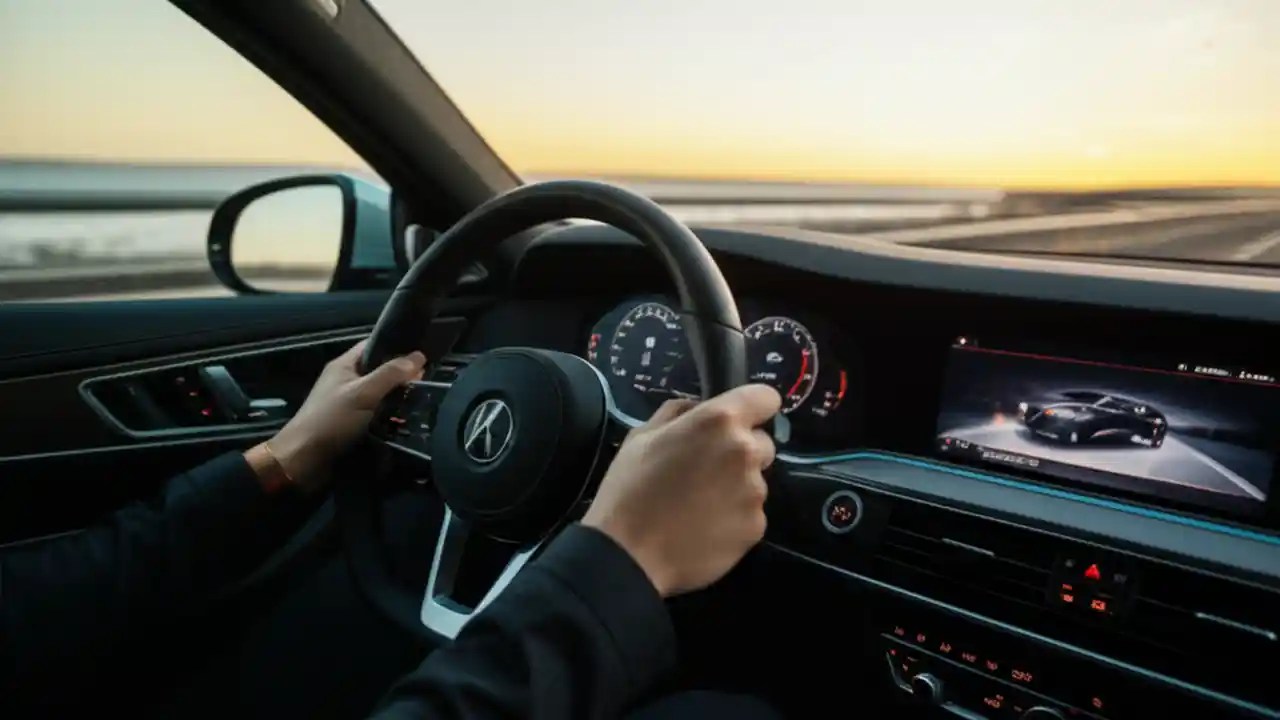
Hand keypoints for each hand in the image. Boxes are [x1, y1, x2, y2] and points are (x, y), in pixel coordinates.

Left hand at [249, 340, 425, 491]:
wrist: (304, 460)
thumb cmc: (332, 420)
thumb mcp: (363, 393)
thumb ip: (390, 374)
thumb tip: (419, 356)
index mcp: (344, 365)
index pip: (373, 345)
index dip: (396, 346)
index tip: (422, 354)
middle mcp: (347, 381)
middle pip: (379, 371)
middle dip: (402, 376)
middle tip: (429, 382)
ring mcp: (349, 404)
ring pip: (381, 395)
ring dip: (399, 399)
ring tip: (425, 401)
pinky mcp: (353, 425)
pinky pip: (378, 415)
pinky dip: (391, 417)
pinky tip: (409, 421)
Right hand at [583, 384, 780, 596]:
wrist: (628, 555)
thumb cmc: (629, 489)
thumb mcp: (642, 436)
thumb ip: (678, 412)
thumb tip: (698, 407)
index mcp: (719, 421)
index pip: (765, 398)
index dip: (753, 408)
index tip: (738, 421)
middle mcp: (746, 451)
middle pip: (763, 443)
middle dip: (741, 452)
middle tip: (706, 470)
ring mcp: (755, 492)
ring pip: (755, 481)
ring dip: (736, 488)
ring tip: (699, 506)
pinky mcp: (756, 527)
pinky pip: (751, 514)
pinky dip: (734, 518)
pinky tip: (704, 528)